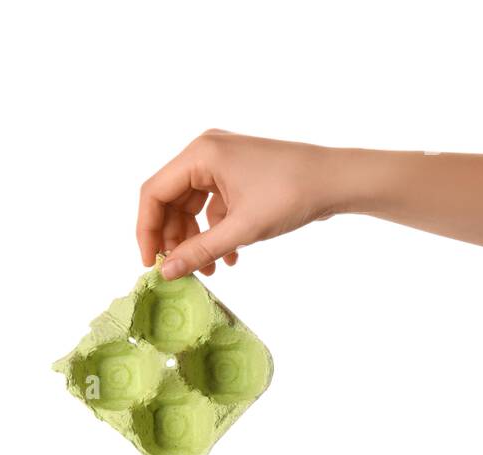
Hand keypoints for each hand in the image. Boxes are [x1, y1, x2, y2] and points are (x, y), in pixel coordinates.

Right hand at [137, 131, 335, 279]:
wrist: (336, 180)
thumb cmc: (292, 194)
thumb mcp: (241, 230)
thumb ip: (199, 252)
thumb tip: (166, 273)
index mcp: (201, 154)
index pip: (154, 193)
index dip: (146, 231)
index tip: (151, 264)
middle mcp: (206, 153)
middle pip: (170, 201)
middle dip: (173, 239)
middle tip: (180, 271)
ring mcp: (222, 164)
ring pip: (190, 207)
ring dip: (195, 241)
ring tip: (207, 271)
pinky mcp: (237, 176)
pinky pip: (212, 208)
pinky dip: (214, 234)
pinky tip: (229, 259)